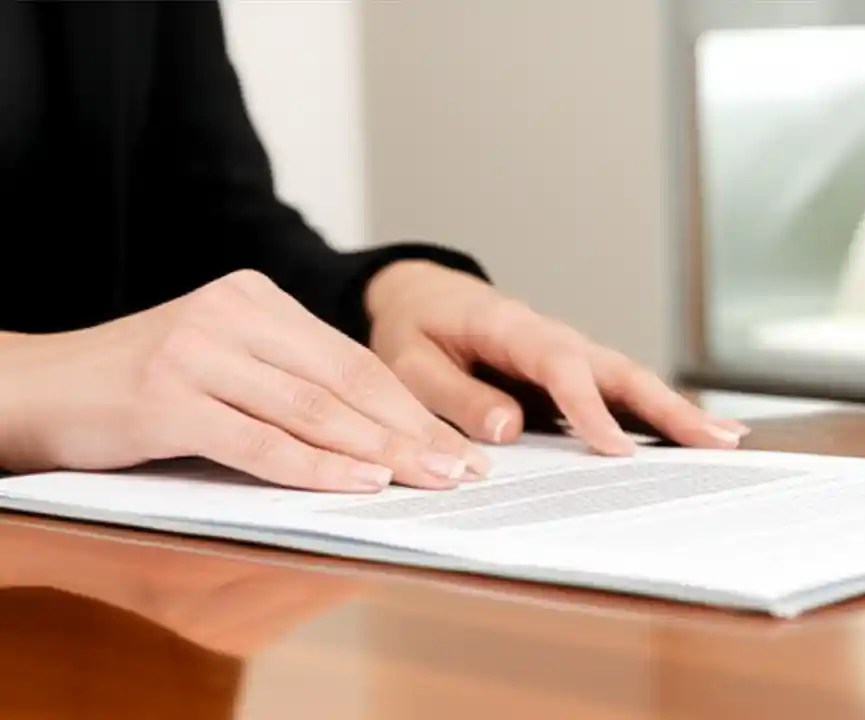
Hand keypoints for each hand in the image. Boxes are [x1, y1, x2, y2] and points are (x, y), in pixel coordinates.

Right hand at [0, 271, 485, 490]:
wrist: (32, 387)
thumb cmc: (137, 386)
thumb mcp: (221, 362)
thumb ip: (286, 381)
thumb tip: (377, 434)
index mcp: (255, 297)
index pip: (353, 359)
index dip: (411, 407)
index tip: (457, 444)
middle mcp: (232, 312)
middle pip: (346, 381)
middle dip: (412, 432)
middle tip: (463, 471)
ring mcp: (198, 350)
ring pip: (312, 410)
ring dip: (379, 452)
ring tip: (430, 481)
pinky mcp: (167, 397)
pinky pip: (259, 441)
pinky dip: (315, 467)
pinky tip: (361, 485)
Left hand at [364, 260, 748, 454]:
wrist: (422, 296)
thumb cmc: (414, 329)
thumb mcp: (410, 362)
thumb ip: (455, 395)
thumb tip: (510, 429)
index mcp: (511, 329)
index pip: (561, 367)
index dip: (590, 408)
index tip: (616, 450)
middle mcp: (553, 338)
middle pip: (620, 370)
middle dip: (668, 406)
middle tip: (715, 441)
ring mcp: (570, 354)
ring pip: (631, 381)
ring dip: (678, 411)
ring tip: (727, 441)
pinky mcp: (574, 374)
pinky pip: (621, 393)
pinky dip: (658, 413)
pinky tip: (694, 436)